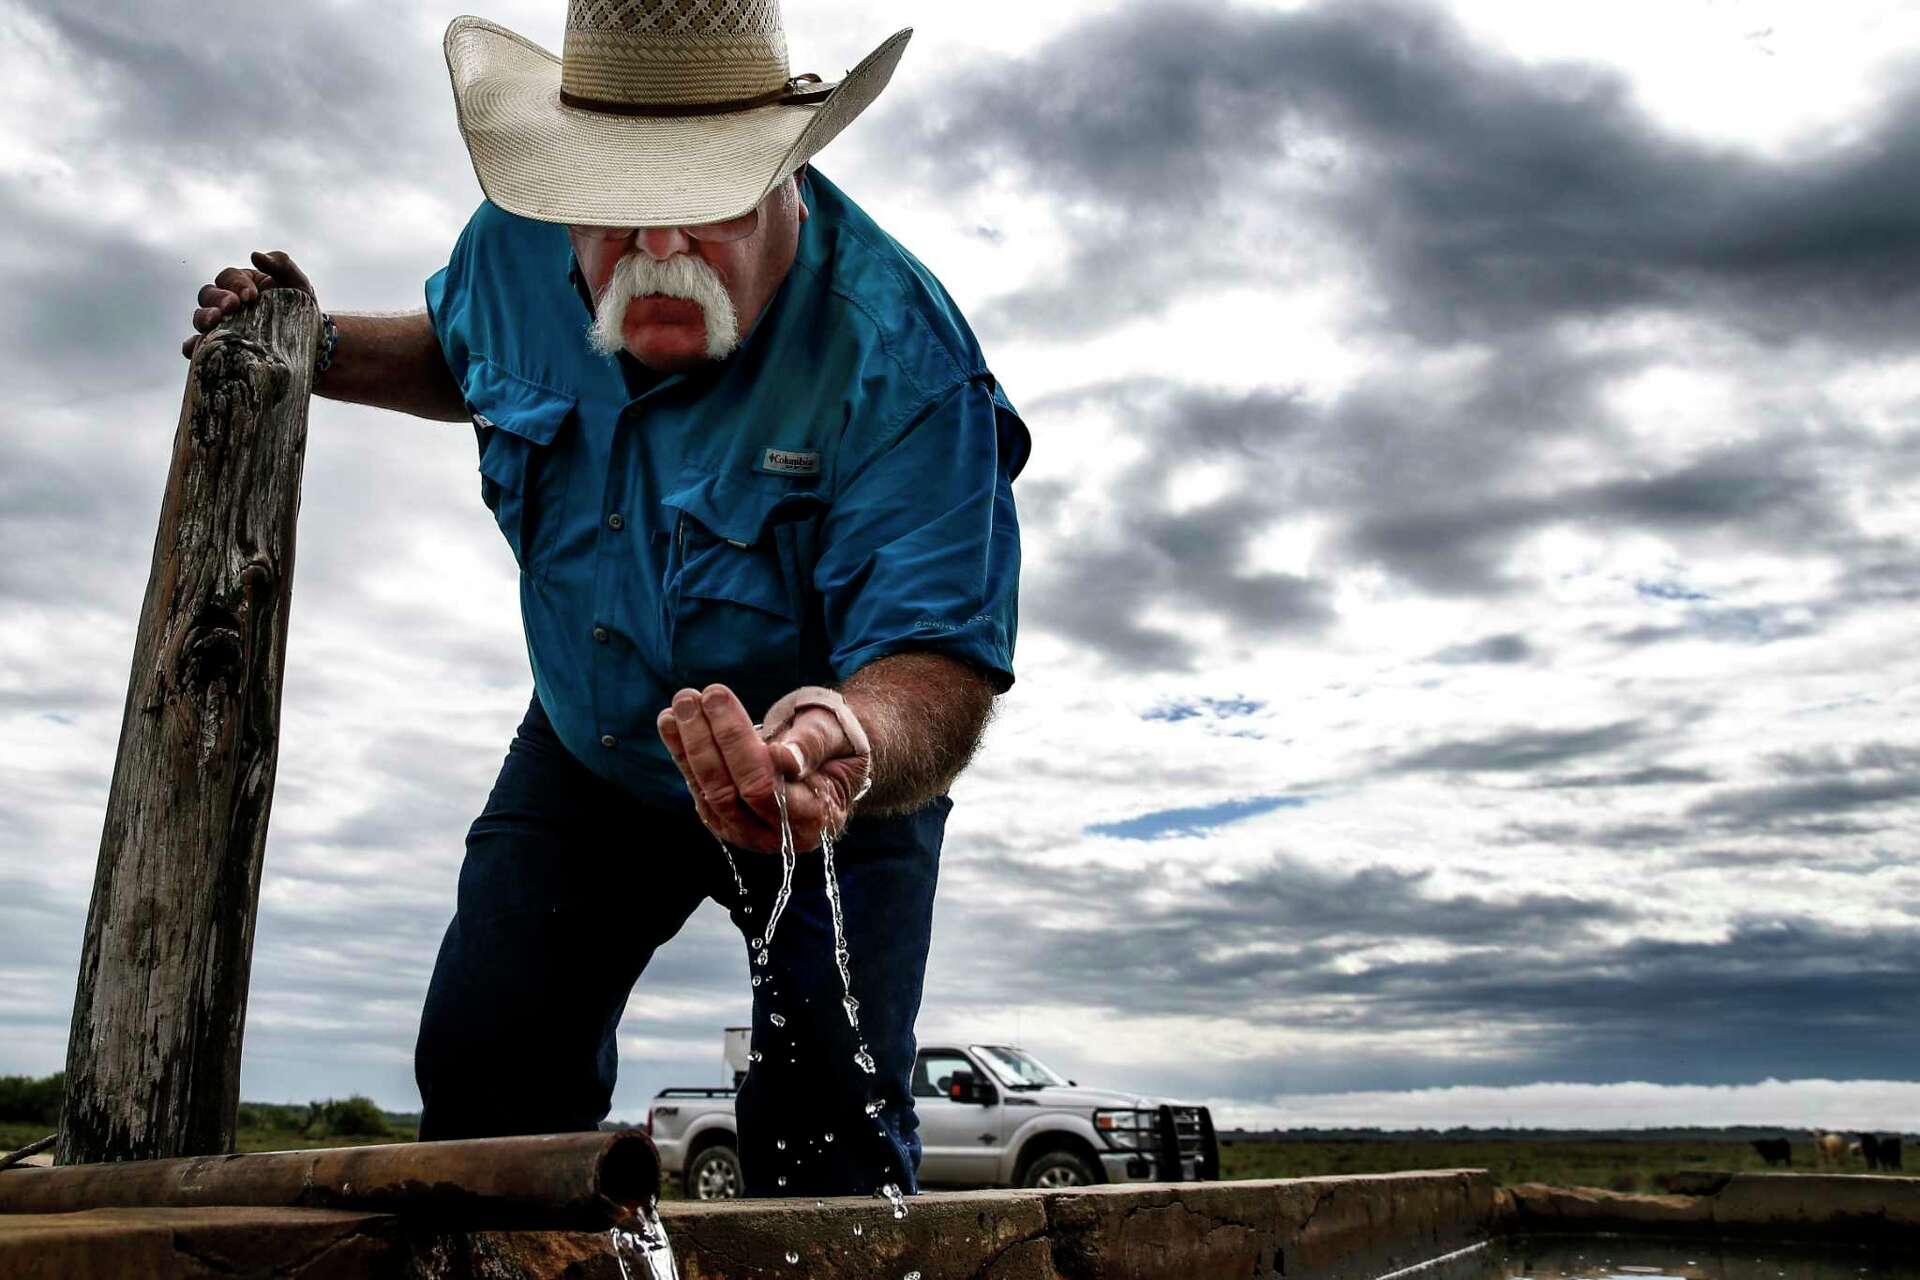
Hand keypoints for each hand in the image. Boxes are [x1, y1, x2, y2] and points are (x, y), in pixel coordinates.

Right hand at [182, 250, 315, 359]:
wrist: (312, 342)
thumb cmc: (302, 308)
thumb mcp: (297, 284)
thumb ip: (281, 265)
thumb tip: (255, 255)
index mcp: (240, 283)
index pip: (228, 277)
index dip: (236, 283)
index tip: (251, 295)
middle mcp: (226, 302)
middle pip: (208, 295)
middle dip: (218, 299)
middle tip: (232, 307)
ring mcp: (221, 325)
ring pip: (200, 317)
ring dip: (204, 318)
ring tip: (214, 322)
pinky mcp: (220, 347)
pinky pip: (199, 346)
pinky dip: (193, 346)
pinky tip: (195, 348)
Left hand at [656, 684, 863, 853]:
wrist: (833, 761)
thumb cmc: (839, 744)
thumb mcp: (837, 736)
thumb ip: (812, 746)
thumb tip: (783, 757)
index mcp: (815, 819)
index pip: (763, 787)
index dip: (736, 745)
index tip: (719, 698)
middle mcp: (778, 835)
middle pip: (728, 792)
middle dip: (704, 741)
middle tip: (690, 696)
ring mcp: (747, 831)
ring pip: (707, 792)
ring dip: (687, 746)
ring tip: (680, 703)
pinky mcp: (725, 820)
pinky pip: (698, 787)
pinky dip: (682, 753)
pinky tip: (670, 721)